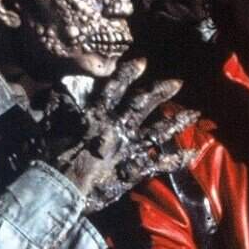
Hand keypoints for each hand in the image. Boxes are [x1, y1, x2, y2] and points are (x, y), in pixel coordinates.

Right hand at [47, 58, 197, 211]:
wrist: (63, 187)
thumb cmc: (54, 158)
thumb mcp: (53, 126)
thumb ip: (59, 106)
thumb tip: (53, 86)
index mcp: (98, 115)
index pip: (115, 88)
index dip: (129, 73)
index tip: (142, 61)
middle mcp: (118, 127)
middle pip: (143, 104)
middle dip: (161, 91)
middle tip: (178, 83)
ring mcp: (129, 147)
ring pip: (159, 130)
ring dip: (178, 121)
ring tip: (195, 113)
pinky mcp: (136, 168)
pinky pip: (161, 162)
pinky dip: (178, 159)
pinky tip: (192, 153)